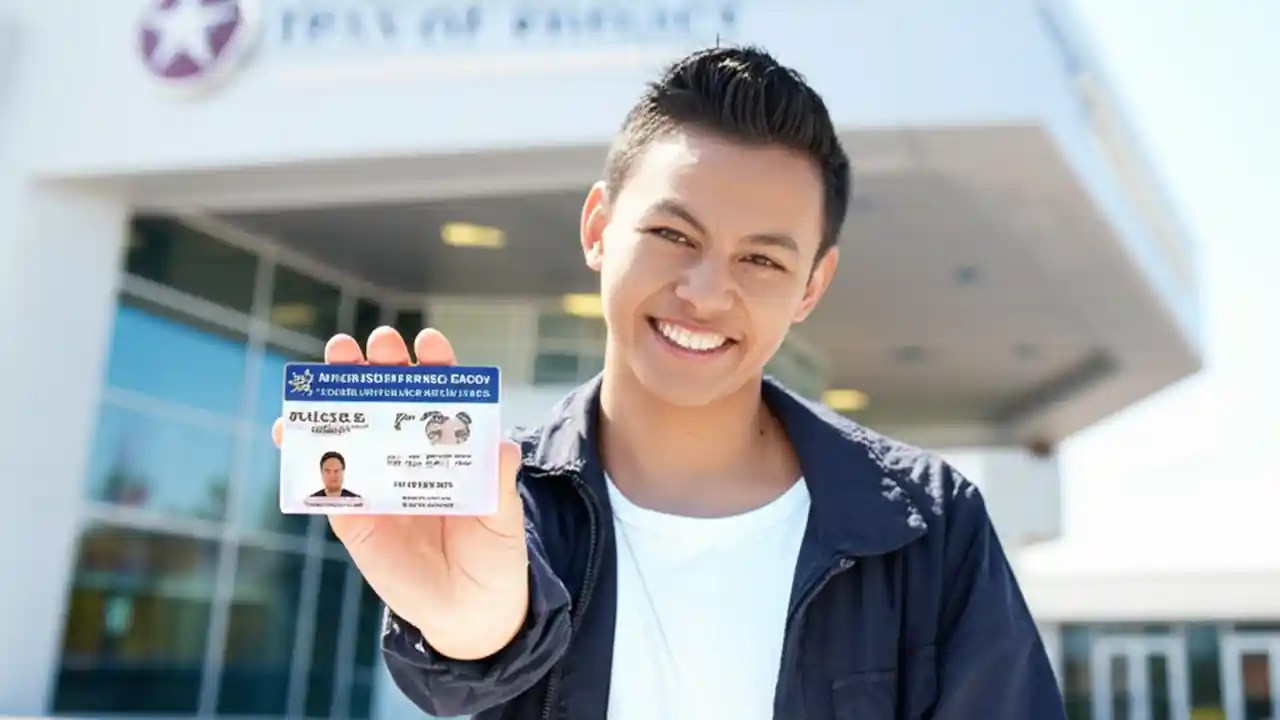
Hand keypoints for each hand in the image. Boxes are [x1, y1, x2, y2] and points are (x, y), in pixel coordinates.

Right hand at [272, 326, 528, 659]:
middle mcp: (412, 454)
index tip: (428, 342)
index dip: (435, 365)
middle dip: (381, 365)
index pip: (443, 395)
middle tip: (375, 343)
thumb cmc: (492, 554)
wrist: (466, 610)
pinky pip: (324, 478)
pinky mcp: (352, 513)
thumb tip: (504, 447)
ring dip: (339, 393)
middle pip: (393, 399)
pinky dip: (301, 450)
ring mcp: (379, 479)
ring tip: (331, 365)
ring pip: (355, 427)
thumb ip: (501, 486)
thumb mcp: (504, 521)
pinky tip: (287, 428)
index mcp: (451, 446)